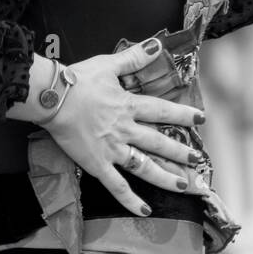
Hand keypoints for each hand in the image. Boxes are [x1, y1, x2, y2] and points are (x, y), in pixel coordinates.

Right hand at [37, 38, 207, 215]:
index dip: (182, 115)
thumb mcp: (108, 64)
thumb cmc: (77, 80)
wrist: (52, 98)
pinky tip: (145, 210)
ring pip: (145, 167)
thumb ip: (134, 57)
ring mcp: (112, 149)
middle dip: (180, 152)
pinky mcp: (97, 164)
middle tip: (197, 161)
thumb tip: (156, 44)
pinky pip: (117, 186)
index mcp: (129, 106)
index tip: (200, 120)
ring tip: (183, 186)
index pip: (162, 111)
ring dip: (166, 178)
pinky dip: (131, 199)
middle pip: (159, 142)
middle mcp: (125, 129)